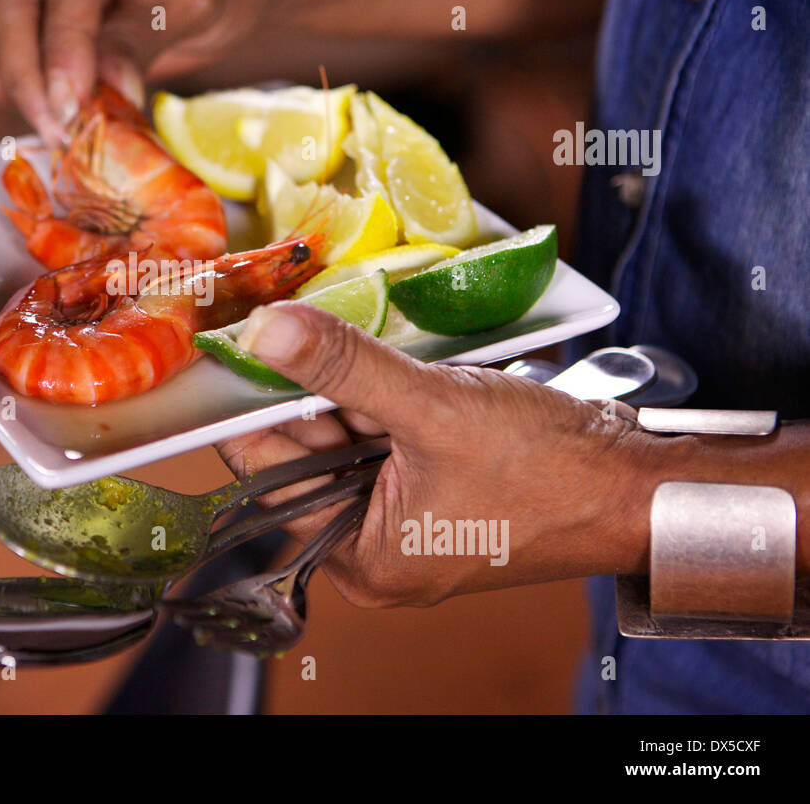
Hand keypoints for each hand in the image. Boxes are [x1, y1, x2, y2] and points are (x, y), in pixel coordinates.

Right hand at [0, 0, 280, 142]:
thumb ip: (144, 38)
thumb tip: (105, 90)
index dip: (64, 45)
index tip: (70, 102)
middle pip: (11, 0)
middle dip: (29, 75)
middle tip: (62, 130)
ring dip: (4, 80)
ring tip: (52, 123)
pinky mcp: (21, 0)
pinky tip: (31, 105)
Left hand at [216, 302, 669, 607]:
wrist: (640, 486)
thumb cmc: (549, 471)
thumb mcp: (433, 408)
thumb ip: (344, 368)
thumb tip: (266, 332)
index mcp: (359, 557)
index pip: (268, 471)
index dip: (250, 404)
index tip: (239, 342)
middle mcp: (373, 549)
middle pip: (308, 451)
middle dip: (315, 390)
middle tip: (310, 322)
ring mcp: (405, 520)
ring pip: (348, 437)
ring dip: (358, 389)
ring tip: (375, 345)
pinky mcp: (433, 492)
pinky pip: (387, 438)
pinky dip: (390, 400)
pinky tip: (407, 367)